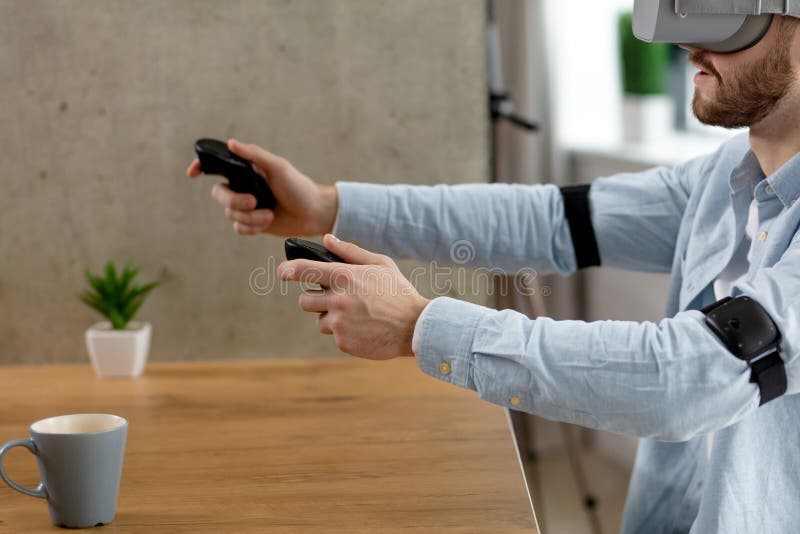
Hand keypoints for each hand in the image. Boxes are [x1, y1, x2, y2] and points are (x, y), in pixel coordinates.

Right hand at [187, 139, 337, 235]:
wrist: (313, 213)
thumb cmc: (299, 187)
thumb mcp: (278, 167)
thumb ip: (254, 155)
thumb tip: (231, 143)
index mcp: (247, 170)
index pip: (217, 166)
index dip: (201, 167)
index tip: (192, 173)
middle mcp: (244, 186)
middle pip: (219, 194)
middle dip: (235, 201)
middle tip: (255, 201)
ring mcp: (247, 205)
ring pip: (230, 213)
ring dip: (250, 217)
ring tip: (270, 215)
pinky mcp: (253, 223)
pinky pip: (239, 227)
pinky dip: (252, 227)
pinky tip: (267, 222)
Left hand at [277, 234, 429, 359]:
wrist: (415, 327)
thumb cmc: (398, 292)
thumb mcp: (380, 264)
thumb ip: (350, 251)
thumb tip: (327, 239)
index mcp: (344, 276)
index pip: (302, 270)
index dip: (287, 271)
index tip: (281, 273)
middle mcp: (337, 299)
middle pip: (304, 300)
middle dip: (315, 300)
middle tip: (335, 299)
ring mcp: (339, 322)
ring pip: (319, 321)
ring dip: (331, 318)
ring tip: (356, 316)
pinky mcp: (343, 342)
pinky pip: (334, 336)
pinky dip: (345, 333)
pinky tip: (363, 328)